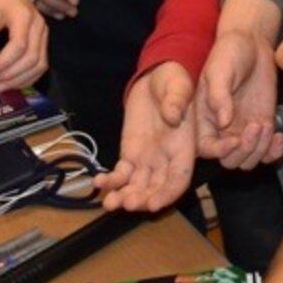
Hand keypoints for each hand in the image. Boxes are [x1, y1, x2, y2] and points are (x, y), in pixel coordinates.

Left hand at [0, 0, 45, 90]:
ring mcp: (44, 33)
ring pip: (40, 64)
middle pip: (32, 58)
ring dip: (20, 80)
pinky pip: (41, 63)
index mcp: (24, 16)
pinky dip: (28, 77)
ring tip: (0, 86)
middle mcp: (39, 25)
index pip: (19, 46)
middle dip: (11, 75)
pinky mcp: (43, 39)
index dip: (3, 64)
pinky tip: (12, 82)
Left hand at [95, 62, 197, 211]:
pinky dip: (111, 180)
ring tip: (110, 203)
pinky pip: (121, 173)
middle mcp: (166, 159)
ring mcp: (147, 159)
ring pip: (137, 186)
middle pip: (156, 189)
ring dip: (124, 196)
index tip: (154, 204)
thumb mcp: (178, 87)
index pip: (179, 179)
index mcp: (183, 147)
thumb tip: (172, 116)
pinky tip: (99, 182)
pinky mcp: (130, 154)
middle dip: (143, 200)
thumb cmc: (173, 82)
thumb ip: (177, 101)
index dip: (168, 194)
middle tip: (127, 204)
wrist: (155, 78)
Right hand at [197, 0, 282, 168]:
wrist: (252, 43)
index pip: (206, 148)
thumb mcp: (220, 70)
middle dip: (244, 150)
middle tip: (255, 126)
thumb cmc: (230, 52)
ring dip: (260, 149)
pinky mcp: (262, 126)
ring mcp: (242, 130)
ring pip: (249, 160)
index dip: (220, 150)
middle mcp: (222, 129)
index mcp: (204, 118)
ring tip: (264, 125)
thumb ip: (219, 95)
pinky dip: (274, 152)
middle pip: (229, 160)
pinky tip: (279, 136)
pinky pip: (267, 152)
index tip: (235, 137)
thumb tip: (223, 122)